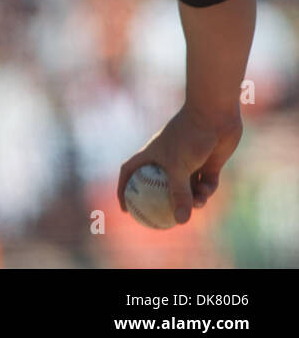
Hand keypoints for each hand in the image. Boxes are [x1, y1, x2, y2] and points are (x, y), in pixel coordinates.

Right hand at [117, 103, 242, 224]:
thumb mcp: (179, 167)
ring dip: (192, 198)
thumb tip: (181, 222)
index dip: (123, 189)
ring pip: (187, 187)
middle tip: (167, 219)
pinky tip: (208, 191)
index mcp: (151, 154)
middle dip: (165, 202)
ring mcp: (189, 160)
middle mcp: (168, 158)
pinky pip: (205, 183)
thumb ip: (179, 194)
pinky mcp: (208, 162)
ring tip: (198, 204)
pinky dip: (206, 189)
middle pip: (160, 184)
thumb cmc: (189, 136)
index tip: (126, 209)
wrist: (214, 115)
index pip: (130, 172)